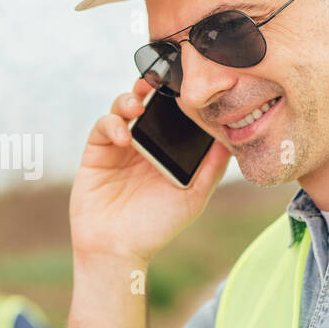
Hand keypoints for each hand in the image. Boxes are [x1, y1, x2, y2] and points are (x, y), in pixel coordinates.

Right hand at [69, 80, 231, 263]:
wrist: (118, 250)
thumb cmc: (156, 227)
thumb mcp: (193, 198)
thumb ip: (210, 169)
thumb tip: (231, 140)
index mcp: (166, 150)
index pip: (172, 114)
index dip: (177, 96)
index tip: (188, 82)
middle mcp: (142, 143)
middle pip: (146, 102)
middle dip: (152, 86)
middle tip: (160, 78)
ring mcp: (118, 146)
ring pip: (122, 108)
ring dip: (129, 99)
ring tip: (138, 105)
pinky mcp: (96, 153)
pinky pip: (102, 127)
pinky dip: (112, 124)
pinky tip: (124, 136)